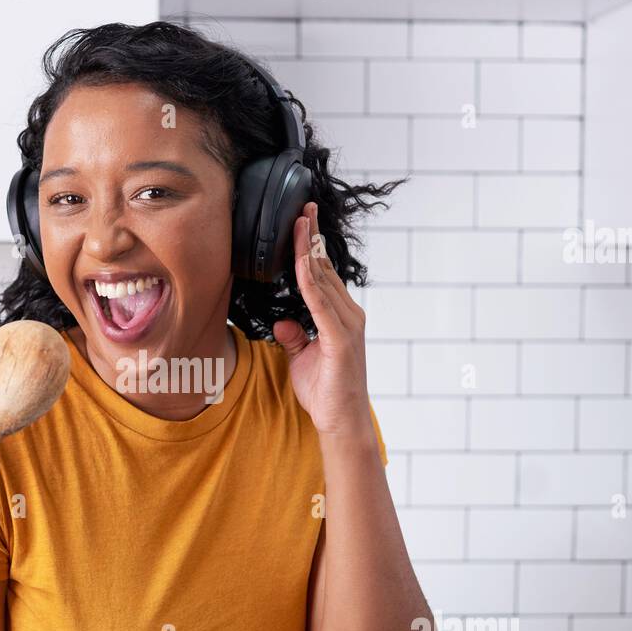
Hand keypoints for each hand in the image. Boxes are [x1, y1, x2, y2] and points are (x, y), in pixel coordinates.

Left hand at [272, 201, 374, 439]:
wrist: (341, 422)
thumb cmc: (325, 393)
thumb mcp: (301, 360)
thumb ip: (294, 338)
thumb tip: (283, 323)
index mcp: (339, 317)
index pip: (322, 274)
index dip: (311, 247)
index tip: (302, 221)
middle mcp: (347, 315)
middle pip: (326, 268)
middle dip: (312, 237)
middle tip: (302, 208)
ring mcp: (347, 325)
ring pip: (324, 279)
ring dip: (310, 250)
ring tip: (301, 223)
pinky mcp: (341, 339)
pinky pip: (320, 303)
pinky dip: (311, 281)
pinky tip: (302, 262)